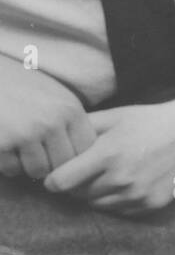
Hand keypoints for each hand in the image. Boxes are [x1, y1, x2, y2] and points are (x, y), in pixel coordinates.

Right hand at [0, 57, 94, 180]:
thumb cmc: (17, 83)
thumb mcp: (54, 93)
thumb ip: (70, 120)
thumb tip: (84, 155)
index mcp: (70, 109)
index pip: (86, 149)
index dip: (74, 155)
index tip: (61, 152)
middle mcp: (52, 122)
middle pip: (64, 164)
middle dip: (51, 164)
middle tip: (37, 154)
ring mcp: (27, 133)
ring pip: (39, 171)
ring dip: (28, 166)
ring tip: (20, 149)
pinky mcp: (3, 142)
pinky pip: (12, 169)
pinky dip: (7, 164)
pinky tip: (4, 148)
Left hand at [43, 100, 174, 214]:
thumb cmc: (148, 121)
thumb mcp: (113, 116)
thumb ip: (80, 129)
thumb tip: (50, 143)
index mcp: (107, 154)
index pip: (60, 182)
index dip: (53, 179)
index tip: (56, 174)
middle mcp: (121, 178)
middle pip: (77, 195)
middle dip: (76, 185)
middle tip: (85, 172)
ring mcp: (137, 194)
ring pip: (97, 205)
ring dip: (95, 194)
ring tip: (107, 175)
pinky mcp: (151, 204)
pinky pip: (119, 210)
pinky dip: (116, 200)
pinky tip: (127, 182)